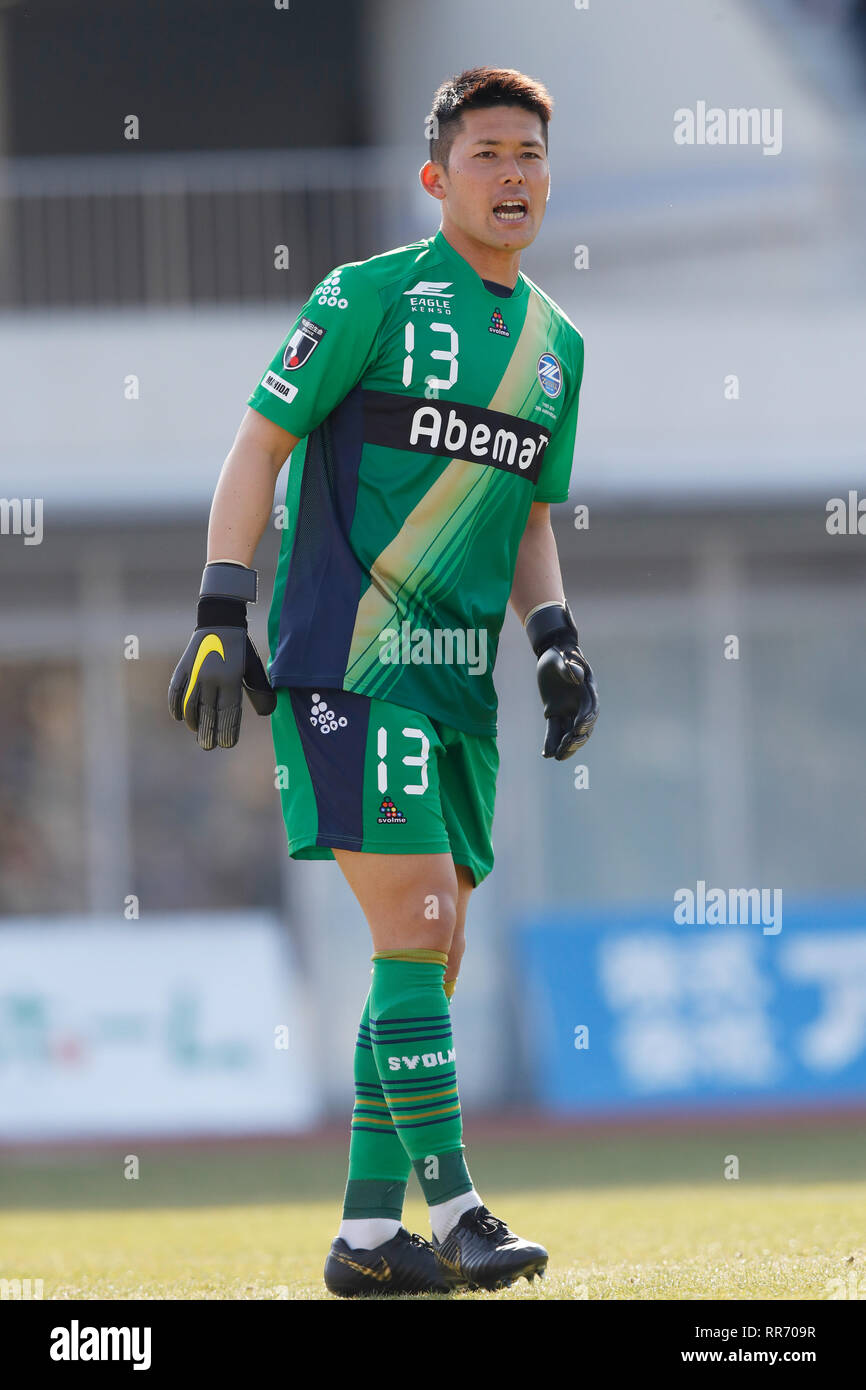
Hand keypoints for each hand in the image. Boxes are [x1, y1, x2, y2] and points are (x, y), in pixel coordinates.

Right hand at [168, 562, 275, 749]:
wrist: (220, 621)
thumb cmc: (240, 648)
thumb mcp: (253, 668)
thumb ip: (258, 691)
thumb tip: (267, 713)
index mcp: (231, 679)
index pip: (228, 712)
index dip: (227, 730)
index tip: (227, 744)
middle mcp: (211, 678)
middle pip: (208, 712)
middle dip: (209, 732)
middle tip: (208, 746)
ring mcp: (195, 673)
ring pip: (191, 704)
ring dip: (193, 721)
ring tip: (197, 733)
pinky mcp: (183, 667)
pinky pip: (176, 690)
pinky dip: (175, 705)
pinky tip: (178, 717)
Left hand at [525, 601, 598, 760]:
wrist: (552, 654)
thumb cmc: (561, 654)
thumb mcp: (563, 658)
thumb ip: (570, 667)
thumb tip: (577, 676)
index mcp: (587, 691)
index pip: (589, 709)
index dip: (585, 719)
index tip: (578, 728)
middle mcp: (580, 704)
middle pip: (582, 726)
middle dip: (576, 739)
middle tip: (566, 747)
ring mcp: (568, 710)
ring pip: (569, 733)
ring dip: (565, 746)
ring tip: (557, 757)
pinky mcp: (554, 712)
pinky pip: (554, 730)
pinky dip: (551, 742)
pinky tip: (546, 754)